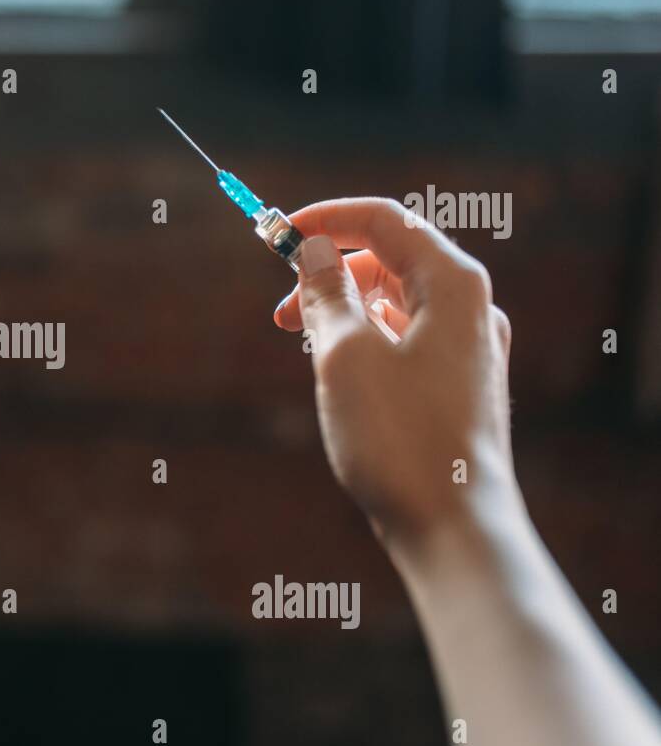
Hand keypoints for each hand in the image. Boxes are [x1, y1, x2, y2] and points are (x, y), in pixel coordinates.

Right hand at [272, 198, 514, 549]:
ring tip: (304, 349)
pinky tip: (338, 375)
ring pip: (395, 303)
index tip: (275, 237)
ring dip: (343, 312)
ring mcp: (469, 350)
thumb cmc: (401, 439)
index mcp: (453, 285)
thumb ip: (327, 294)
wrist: (454, 526)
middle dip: (329, 274)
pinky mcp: (458, 387)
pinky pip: (404, 340)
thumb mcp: (345, 355)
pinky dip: (364, 342)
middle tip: (281, 316)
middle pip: (390, 259)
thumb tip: (316, 253)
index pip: (385, 219)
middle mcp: (471, 309)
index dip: (325, 220)